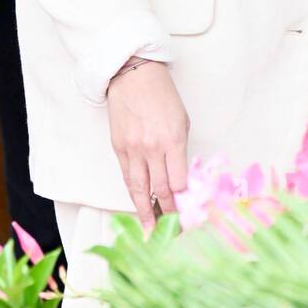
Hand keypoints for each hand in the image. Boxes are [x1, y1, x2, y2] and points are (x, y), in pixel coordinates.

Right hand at [106, 62, 189, 230]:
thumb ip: (181, 151)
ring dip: (146, 213)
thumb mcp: (182, 121)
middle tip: (173, 230)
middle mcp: (152, 148)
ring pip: (139, 190)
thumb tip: (181, 179)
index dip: (184, 203)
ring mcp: (133, 149)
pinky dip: (133, 195)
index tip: (189, 216)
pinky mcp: (119, 148)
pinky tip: (138, 207)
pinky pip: (127, 178)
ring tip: (151, 231)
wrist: (133, 75)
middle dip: (168, 213)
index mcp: (173, 140)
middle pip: (161, 190)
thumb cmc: (162, 95)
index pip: (179, 183)